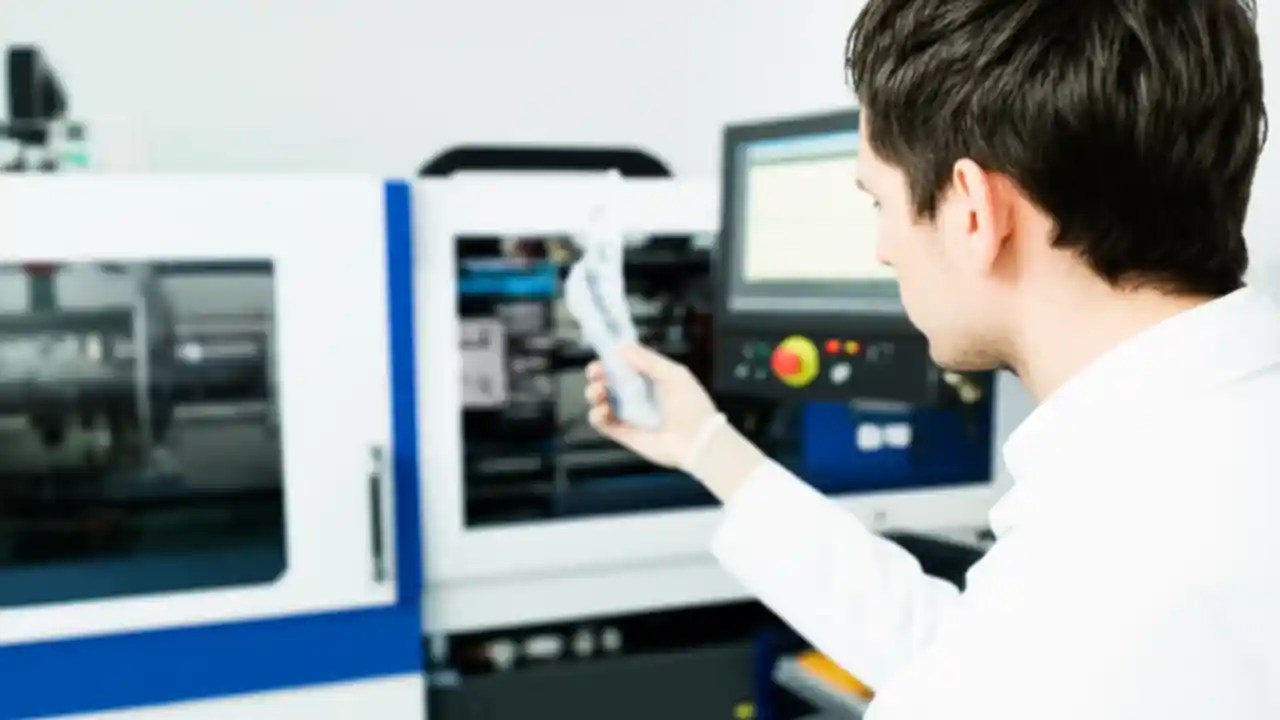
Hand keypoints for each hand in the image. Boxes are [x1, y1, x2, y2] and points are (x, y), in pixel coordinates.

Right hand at [583, 343, 719, 468]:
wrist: (697, 441)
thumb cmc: (691, 405)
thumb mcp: (673, 374)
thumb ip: (648, 360)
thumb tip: (621, 346)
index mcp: (649, 378)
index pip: (624, 365)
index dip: (610, 359)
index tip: (602, 355)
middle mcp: (637, 395)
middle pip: (608, 380)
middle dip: (598, 374)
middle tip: (596, 373)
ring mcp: (629, 414)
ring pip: (601, 400)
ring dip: (594, 393)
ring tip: (600, 392)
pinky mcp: (624, 433)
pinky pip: (602, 423)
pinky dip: (596, 415)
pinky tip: (602, 410)